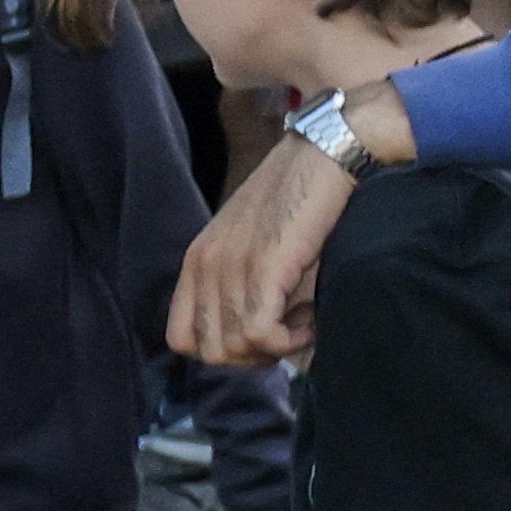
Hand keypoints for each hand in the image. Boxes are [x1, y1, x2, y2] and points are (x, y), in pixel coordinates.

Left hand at [172, 132, 344, 371]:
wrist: (327, 152)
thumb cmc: (305, 195)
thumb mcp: (260, 242)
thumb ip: (249, 282)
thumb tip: (268, 336)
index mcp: (197, 261)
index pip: (182, 337)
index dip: (226, 349)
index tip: (266, 334)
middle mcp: (205, 267)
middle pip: (209, 352)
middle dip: (254, 357)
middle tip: (290, 333)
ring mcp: (231, 268)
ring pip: (234, 349)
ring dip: (276, 348)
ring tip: (305, 320)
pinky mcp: (264, 269)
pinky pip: (259, 335)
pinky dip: (289, 340)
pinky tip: (312, 317)